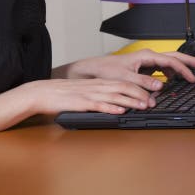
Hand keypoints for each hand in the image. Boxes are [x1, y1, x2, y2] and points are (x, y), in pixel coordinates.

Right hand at [25, 77, 156, 115]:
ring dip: (130, 101)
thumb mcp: (85, 91)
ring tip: (142, 106)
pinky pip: (97, 105)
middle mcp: (96, 86)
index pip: (123, 83)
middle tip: (152, 102)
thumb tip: (116, 103)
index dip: (138, 88)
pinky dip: (110, 108)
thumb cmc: (63, 94)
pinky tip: (119, 111)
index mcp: (98, 83)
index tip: (150, 94)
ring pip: (114, 96)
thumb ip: (100, 94)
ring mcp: (88, 94)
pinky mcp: (80, 103)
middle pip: (122, 87)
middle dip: (139, 94)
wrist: (42, 92)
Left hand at [61, 50, 194, 91]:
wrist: (94, 70)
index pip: (171, 61)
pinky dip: (171, 73)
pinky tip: (174, 80)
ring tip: (192, 76)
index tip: (193, 78)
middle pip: (174, 57)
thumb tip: (160, 88)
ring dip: (181, 68)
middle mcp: (148, 57)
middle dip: (190, 61)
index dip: (184, 70)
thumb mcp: (125, 78)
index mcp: (146, 56)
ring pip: (169, 62)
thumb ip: (143, 84)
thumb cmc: (107, 71)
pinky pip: (162, 69)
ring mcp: (146, 62)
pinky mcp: (144, 68)